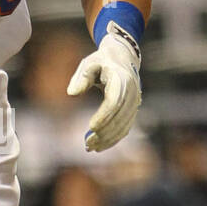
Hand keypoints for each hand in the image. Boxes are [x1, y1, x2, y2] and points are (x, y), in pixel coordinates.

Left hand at [66, 22, 141, 151]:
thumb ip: (81, 77)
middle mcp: (132, 93)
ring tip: (90, 147)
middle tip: (87, 143)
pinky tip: (100, 146)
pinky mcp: (133, 111)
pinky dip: (113, 139)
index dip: (104, 116)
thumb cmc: (102, 62)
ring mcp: (135, 103)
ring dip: (108, 139)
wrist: (123, 58)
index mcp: (121, 80)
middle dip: (104, 132)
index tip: (91, 127)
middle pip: (119, 117)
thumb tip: (71, 93)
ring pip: (123, 126)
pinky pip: (125, 128)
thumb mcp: (89, 64)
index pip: (114, 102)